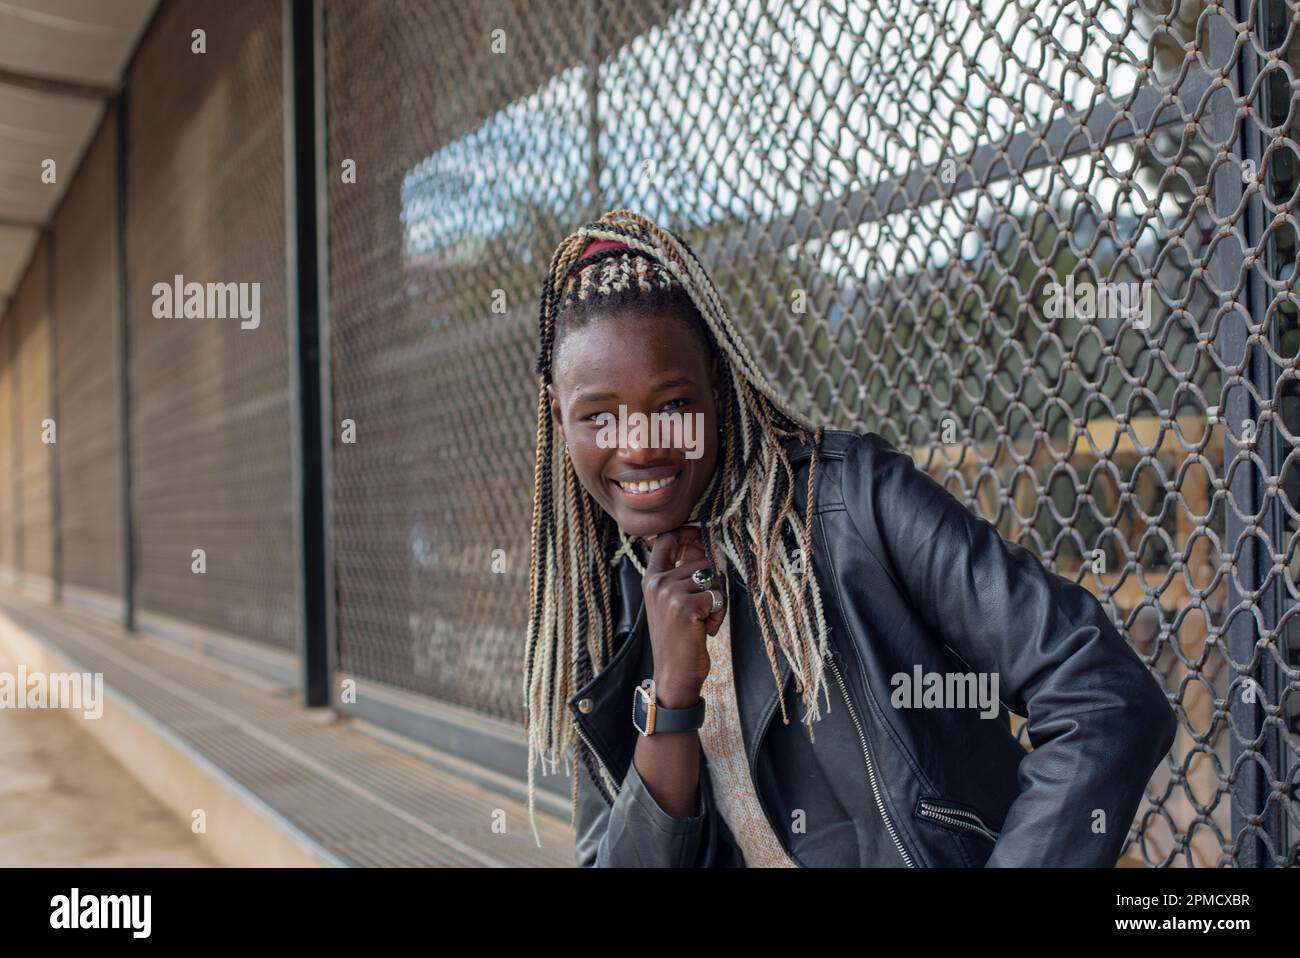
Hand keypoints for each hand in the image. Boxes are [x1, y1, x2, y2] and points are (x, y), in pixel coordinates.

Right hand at [642, 526, 726, 707]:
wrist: (673, 675)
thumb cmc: (678, 639)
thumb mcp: (670, 602)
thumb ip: (681, 575)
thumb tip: (705, 545)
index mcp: (650, 579)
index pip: (666, 538)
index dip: (689, 532)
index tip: (704, 536)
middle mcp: (657, 582)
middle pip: (702, 560)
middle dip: (714, 582)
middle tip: (706, 608)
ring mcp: (670, 594)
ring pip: (713, 577)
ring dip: (717, 600)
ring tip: (703, 621)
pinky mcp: (686, 607)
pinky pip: (718, 596)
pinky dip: (719, 614)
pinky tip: (705, 630)